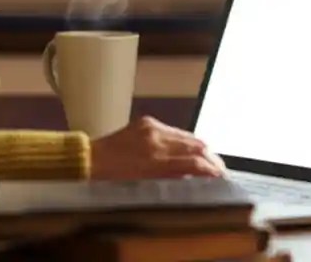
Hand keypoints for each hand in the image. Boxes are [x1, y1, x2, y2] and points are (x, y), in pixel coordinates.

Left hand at [89, 116, 226, 179]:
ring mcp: (152, 128)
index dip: (213, 172)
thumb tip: (195, 180)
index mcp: (155, 161)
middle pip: (197, 146)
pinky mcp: (147, 122)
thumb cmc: (112, 183)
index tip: (222, 180)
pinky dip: (185, 141)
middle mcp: (157, 140)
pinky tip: (187, 151)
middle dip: (212, 159)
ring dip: (201, 149)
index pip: (195, 163)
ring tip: (208, 162)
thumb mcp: (144, 189)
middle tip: (221, 172)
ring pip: (189, 136)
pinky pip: (175, 131)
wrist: (87, 162)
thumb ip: (171, 182)